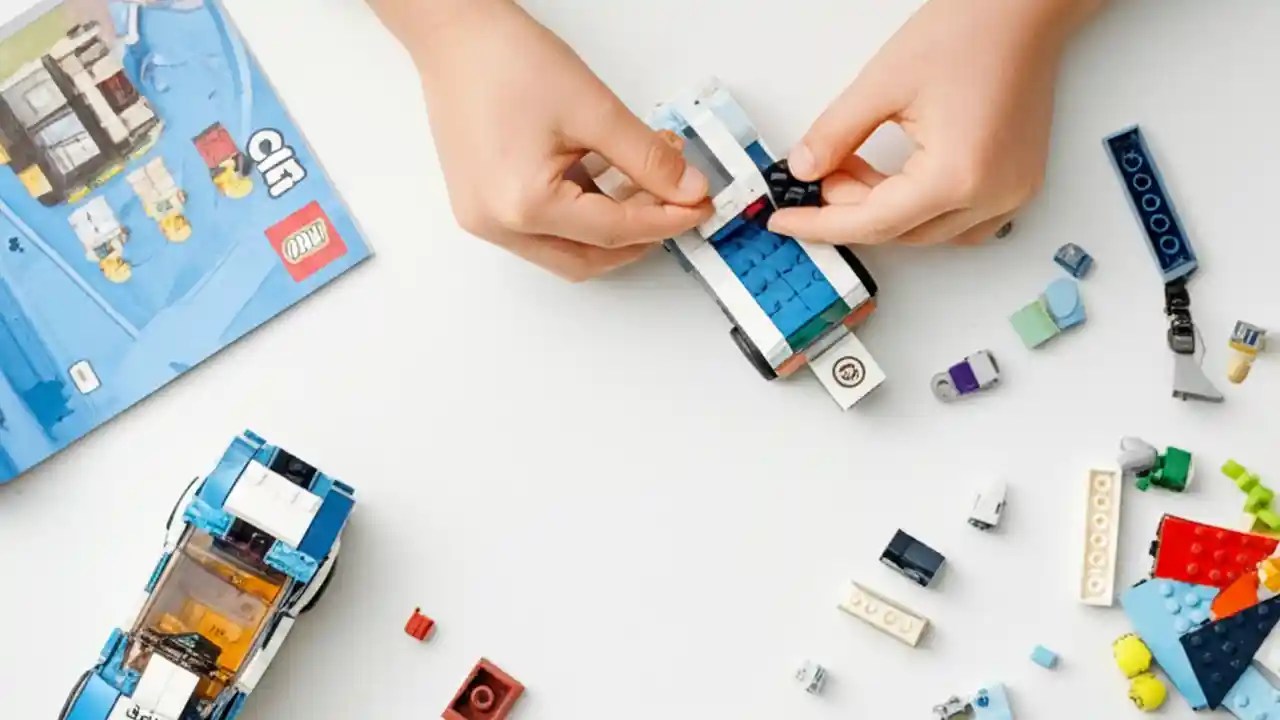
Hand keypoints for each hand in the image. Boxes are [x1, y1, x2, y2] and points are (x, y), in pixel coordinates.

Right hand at [374, 0, 711, 280]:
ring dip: (611, 225)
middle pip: (588, 257)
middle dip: (640, 234)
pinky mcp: (483, 205)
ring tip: (646, 180)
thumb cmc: (504, 60)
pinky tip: (608, 176)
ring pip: (567, 248)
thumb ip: (648, 159)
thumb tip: (688, 189)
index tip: (698, 206)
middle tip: (678, 203)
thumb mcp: (595, 110)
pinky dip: (582, 211)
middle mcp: (497, 224)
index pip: (614, 231)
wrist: (455, 36)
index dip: (666, 220)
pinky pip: (543, 228)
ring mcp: (485, 218)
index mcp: (522, 205)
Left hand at [770, 0, 1102, 245]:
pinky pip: (957, 221)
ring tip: (854, 165)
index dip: (820, 224)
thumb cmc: (970, 31)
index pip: (873, 222)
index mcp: (958, 176)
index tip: (786, 220)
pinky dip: (917, 208)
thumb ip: (835, 134)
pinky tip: (892, 177)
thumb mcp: (881, 83)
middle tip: (819, 173)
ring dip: (883, 211)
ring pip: (927, 232)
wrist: (1023, 10)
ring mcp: (1010, 193)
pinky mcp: (1015, 183)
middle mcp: (992, 195)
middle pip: (900, 232)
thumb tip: (804, 169)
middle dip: (850, 209)